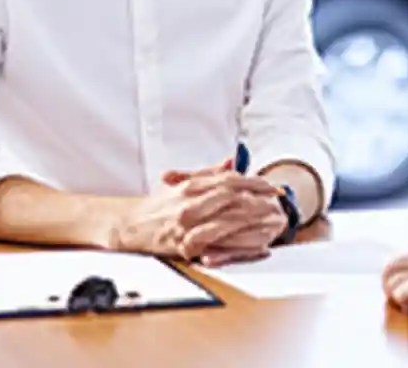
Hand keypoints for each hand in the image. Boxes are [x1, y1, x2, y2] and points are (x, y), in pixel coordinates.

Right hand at [113, 171, 283, 262]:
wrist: (129, 226)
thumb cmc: (158, 206)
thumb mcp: (182, 183)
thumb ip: (209, 173)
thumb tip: (231, 161)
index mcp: (191, 185)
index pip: (230, 179)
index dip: (255, 182)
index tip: (274, 187)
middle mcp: (190, 203)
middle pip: (232, 197)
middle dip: (259, 199)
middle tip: (278, 203)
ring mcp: (188, 226)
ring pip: (228, 220)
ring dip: (254, 220)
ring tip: (273, 221)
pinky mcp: (185, 247)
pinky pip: (218, 246)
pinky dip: (241, 245)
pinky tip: (258, 245)